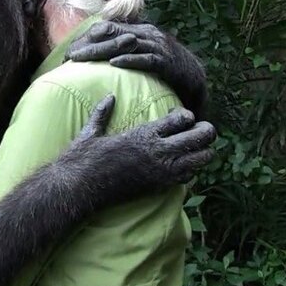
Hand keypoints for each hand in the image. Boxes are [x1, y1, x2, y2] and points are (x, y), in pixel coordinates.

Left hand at [66, 21, 167, 63]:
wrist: (196, 78)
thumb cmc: (166, 68)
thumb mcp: (144, 53)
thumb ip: (126, 49)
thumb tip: (101, 54)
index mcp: (141, 30)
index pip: (109, 27)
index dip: (88, 38)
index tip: (70, 51)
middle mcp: (148, 34)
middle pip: (113, 33)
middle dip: (89, 44)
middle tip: (70, 56)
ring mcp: (158, 47)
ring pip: (125, 45)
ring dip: (101, 52)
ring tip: (82, 59)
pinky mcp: (167, 62)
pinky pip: (146, 59)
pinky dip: (130, 60)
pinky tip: (115, 63)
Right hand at [68, 96, 214, 201]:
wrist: (79, 189)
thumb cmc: (82, 159)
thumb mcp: (91, 131)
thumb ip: (102, 112)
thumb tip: (109, 97)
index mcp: (144, 134)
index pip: (184, 118)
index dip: (186, 115)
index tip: (179, 116)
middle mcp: (158, 152)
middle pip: (201, 137)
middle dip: (205, 131)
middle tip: (197, 130)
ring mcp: (162, 172)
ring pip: (201, 159)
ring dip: (201, 151)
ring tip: (191, 148)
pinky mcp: (159, 187)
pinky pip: (188, 177)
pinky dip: (190, 170)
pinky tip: (179, 165)